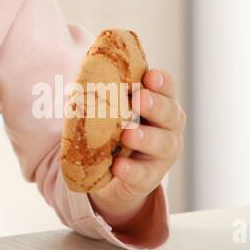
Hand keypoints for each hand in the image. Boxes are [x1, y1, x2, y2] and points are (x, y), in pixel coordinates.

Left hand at [89, 67, 185, 227]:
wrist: (114, 169)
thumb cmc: (115, 125)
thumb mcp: (112, 105)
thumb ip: (106, 89)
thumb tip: (79, 73)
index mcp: (160, 102)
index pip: (166, 87)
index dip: (161, 81)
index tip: (150, 76)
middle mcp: (168, 126)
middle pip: (170, 113)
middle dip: (156, 105)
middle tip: (140, 99)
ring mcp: (162, 153)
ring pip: (162, 144)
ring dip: (145, 138)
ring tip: (128, 134)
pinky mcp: (150, 177)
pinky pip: (143, 174)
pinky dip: (131, 170)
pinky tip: (118, 166)